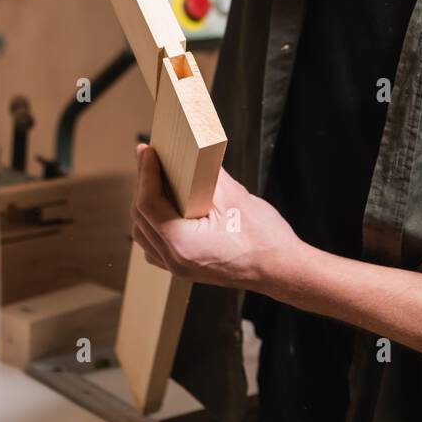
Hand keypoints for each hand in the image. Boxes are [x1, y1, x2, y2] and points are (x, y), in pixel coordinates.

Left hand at [129, 143, 305, 290]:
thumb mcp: (234, 197)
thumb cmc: (264, 239)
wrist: (280, 269)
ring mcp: (178, 268)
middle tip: (149, 158)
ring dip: (144, 206)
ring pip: (144, 234)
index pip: (148, 203)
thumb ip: (206, 174)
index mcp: (183, 243)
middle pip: (141, 217)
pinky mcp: (185, 268)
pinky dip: (153, 225)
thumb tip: (190, 152)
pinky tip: (165, 208)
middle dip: (143, 184)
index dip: (146, 173)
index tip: (147, 152)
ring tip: (155, 180)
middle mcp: (175, 259)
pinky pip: (155, 247)